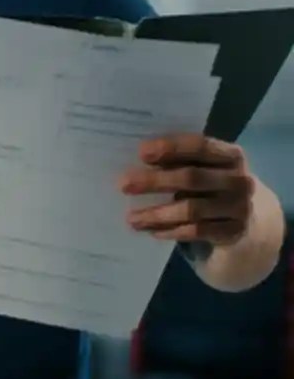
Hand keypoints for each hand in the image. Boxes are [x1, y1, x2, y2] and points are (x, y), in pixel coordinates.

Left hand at [120, 134, 255, 246]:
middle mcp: (239, 180)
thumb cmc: (216, 185)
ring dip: (157, 214)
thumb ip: (180, 161)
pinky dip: (171, 231)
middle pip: (192, 178)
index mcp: (231, 155)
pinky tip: (152, 231)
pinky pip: (197, 231)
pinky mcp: (233, 232)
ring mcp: (239, 208)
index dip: (171, 148)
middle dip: (155, 181)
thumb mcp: (206, 168)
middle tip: (123, 184)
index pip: (201, 146)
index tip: (141, 152)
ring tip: (131, 218)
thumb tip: (140, 158)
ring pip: (192, 209)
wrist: (254, 220)